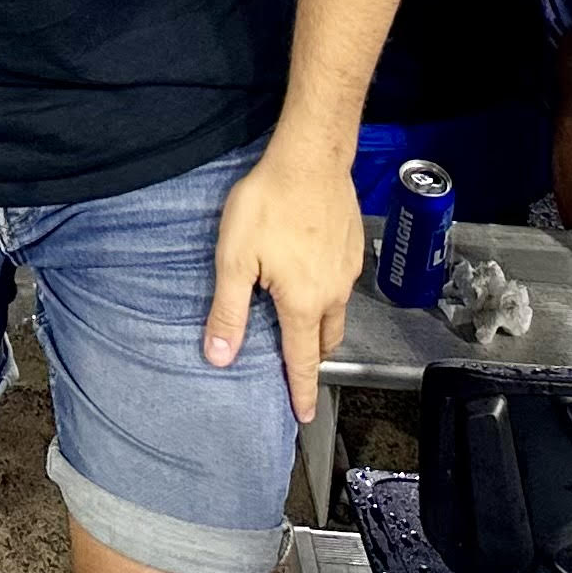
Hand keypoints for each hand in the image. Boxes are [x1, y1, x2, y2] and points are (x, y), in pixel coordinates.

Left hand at [206, 140, 361, 420]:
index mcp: (303, 303)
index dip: (302, 391)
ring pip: (336, 312)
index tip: (305, 416)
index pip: (302, 361)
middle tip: (296, 366)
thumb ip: (229, 311)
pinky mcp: (352, 245)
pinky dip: (327, 293)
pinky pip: (341, 283)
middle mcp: (332, 293)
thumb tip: (219, 358)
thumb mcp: (235, 259)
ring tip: (300, 321)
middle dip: (310, 357)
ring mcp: (347, 269)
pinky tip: (310, 274)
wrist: (311, 156)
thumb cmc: (270, 203)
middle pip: (324, 340)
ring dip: (320, 325)